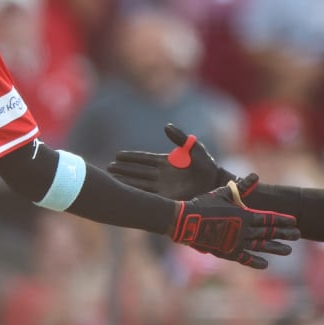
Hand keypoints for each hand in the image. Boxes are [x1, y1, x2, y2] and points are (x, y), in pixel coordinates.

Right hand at [109, 124, 233, 199]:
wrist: (216, 185)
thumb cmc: (207, 166)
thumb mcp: (195, 149)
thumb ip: (180, 138)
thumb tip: (166, 126)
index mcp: (166, 162)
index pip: (144, 159)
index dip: (131, 158)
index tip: (117, 156)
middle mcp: (161, 175)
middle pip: (137, 172)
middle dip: (123, 170)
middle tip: (108, 168)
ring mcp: (162, 187)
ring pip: (139, 184)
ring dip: (126, 182)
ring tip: (111, 179)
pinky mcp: (166, 198)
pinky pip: (148, 196)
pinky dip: (136, 194)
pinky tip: (126, 194)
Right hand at [170, 174, 298, 269]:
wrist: (186, 221)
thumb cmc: (204, 204)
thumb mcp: (223, 194)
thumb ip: (241, 187)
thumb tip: (255, 176)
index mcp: (244, 215)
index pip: (269, 219)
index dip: (282, 220)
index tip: (295, 222)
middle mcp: (244, 231)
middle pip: (269, 233)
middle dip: (284, 234)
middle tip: (298, 235)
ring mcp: (236, 243)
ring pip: (261, 246)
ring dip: (275, 248)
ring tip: (288, 251)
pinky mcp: (227, 252)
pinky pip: (245, 259)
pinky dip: (255, 262)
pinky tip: (266, 264)